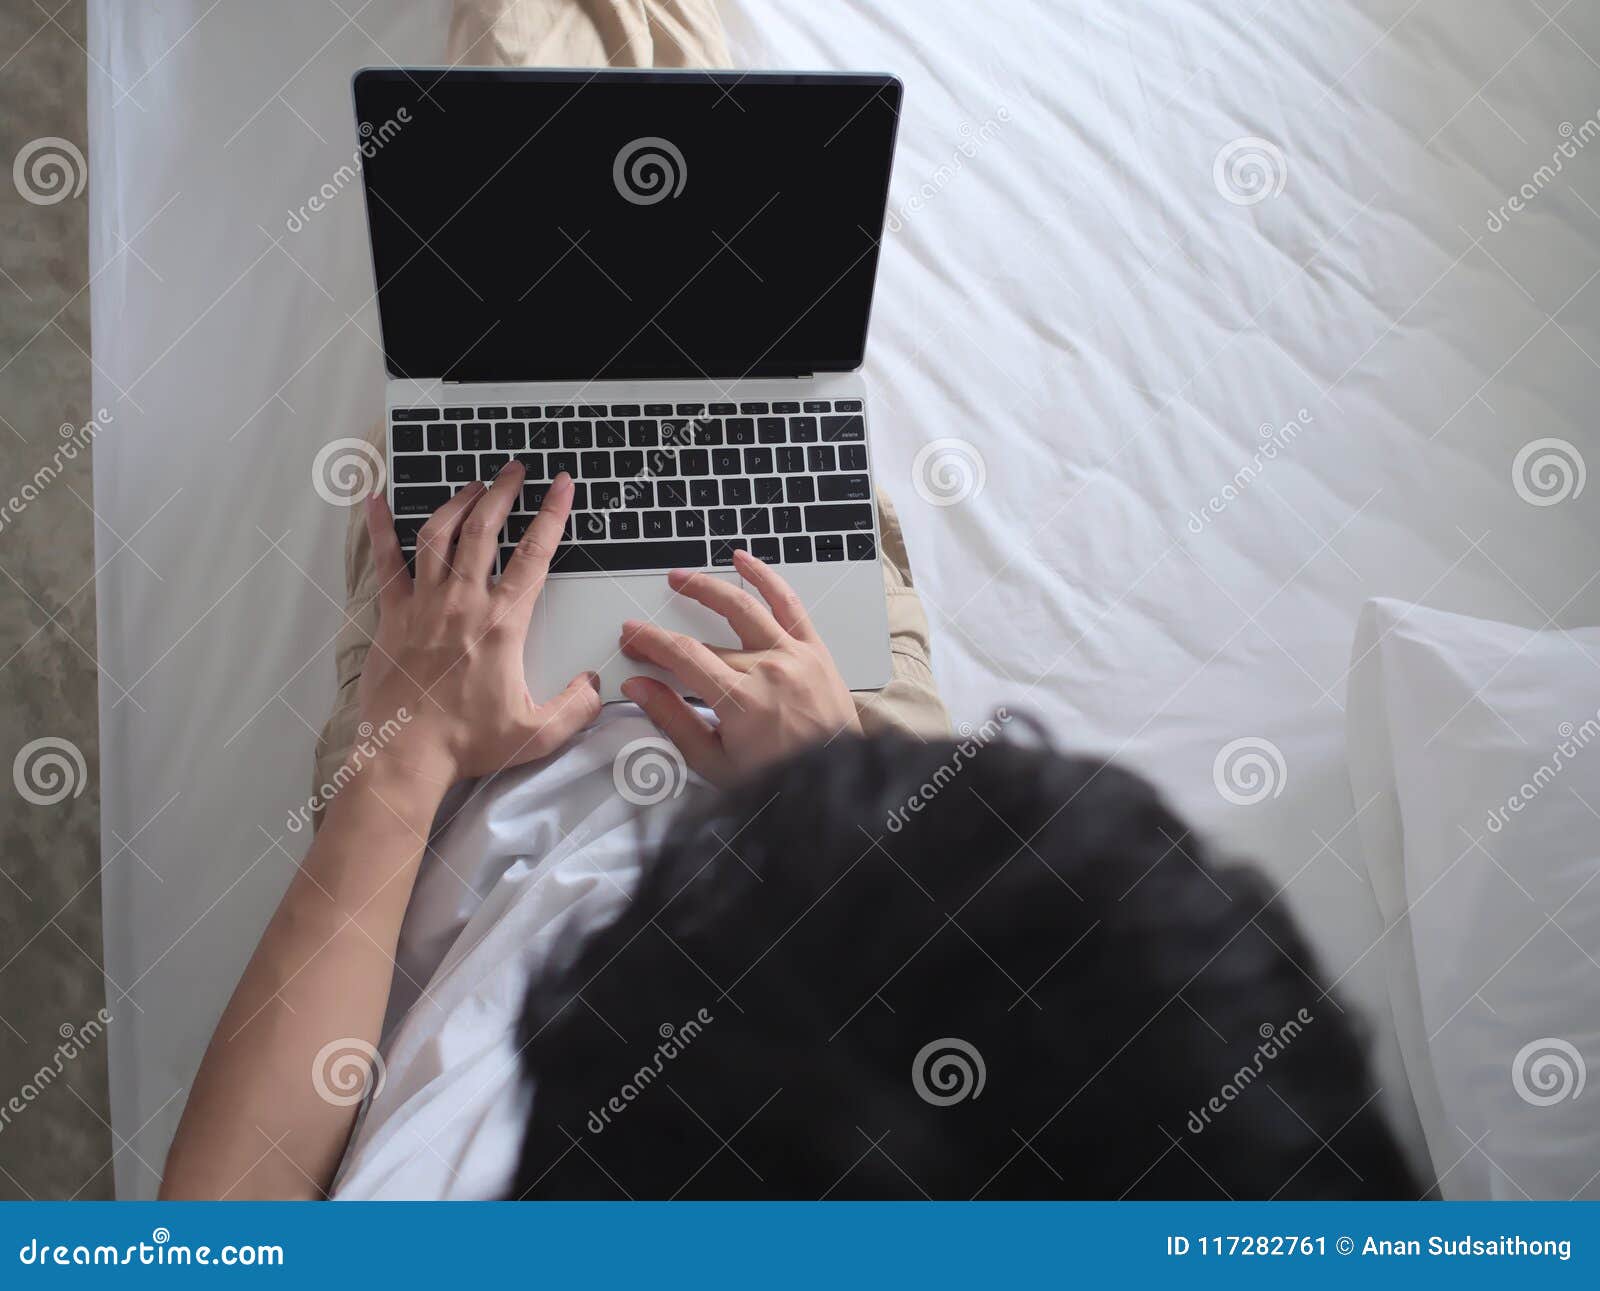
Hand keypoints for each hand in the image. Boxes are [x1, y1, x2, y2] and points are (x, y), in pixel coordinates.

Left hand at [355, 465, 599, 786]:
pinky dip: (381, 526)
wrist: (406, 753)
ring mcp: (423, 604)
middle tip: (514, 469)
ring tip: (473, 485)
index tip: (560, 485)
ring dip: (457, 502)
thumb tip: (595, 684)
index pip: (534, 555)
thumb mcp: (538, 733)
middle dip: (503, 491)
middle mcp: (462, 603)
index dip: (551, 514)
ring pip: (438, 534)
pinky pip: (385, 561)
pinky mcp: (392, 615)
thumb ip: (575, 706)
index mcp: (502, 623)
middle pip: (484, 529)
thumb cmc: (466, 742)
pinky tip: (376, 499)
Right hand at [618, 548, 860, 783]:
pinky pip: (789, 603)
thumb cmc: (778, 777)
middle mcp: (768, 670)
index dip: (650, 642)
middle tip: (642, 634)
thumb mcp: (715, 761)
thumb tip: (639, 688)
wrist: (836, 780)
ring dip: (707, 589)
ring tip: (680, 579)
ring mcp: (794, 655)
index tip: (631, 637)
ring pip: (744, 608)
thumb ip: (673, 720)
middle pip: (705, 641)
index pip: (683, 656)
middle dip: (666, 636)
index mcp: (741, 701)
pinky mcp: (814, 650)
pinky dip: (765, 577)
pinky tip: (743, 560)